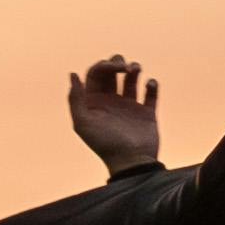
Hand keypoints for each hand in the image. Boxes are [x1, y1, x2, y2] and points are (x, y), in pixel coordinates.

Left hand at [65, 56, 161, 173]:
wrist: (131, 161)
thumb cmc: (105, 143)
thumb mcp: (83, 123)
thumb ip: (75, 98)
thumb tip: (73, 73)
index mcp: (94, 102)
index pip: (96, 73)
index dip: (104, 65)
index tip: (116, 68)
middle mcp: (110, 102)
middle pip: (112, 71)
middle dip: (118, 63)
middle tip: (127, 67)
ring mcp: (129, 106)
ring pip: (131, 78)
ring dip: (135, 68)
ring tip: (137, 70)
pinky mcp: (146, 112)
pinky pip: (150, 92)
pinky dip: (152, 84)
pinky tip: (150, 84)